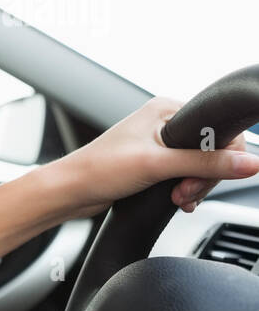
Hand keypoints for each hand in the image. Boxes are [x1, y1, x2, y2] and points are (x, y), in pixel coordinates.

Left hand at [61, 95, 258, 217]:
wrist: (70, 191)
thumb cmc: (100, 170)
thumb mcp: (158, 165)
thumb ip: (206, 164)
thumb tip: (249, 163)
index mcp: (166, 109)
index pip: (218, 129)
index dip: (219, 159)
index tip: (200, 180)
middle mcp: (164, 122)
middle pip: (211, 151)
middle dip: (202, 177)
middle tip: (184, 193)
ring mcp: (159, 143)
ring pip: (199, 166)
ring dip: (193, 187)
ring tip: (176, 198)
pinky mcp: (153, 162)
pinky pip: (185, 175)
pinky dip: (186, 190)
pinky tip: (177, 201)